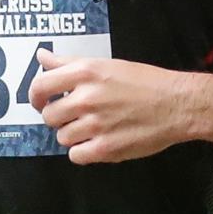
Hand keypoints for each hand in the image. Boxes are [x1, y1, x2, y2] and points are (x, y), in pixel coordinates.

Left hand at [27, 48, 189, 164]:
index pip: (40, 86)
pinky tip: (98, 141)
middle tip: (75, 115)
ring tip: (94, 127)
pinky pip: (76, 156)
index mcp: (85, 73)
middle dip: (59, 117)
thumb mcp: (106, 64)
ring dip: (73, 134)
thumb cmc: (144, 82)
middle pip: (49, 116)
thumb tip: (42, 57)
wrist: (177, 104)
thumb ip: (69, 63)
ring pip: (62, 137)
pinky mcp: (105, 149)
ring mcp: (96, 125)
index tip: (41, 101)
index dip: (35, 97)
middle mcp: (87, 98)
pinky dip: (84, 151)